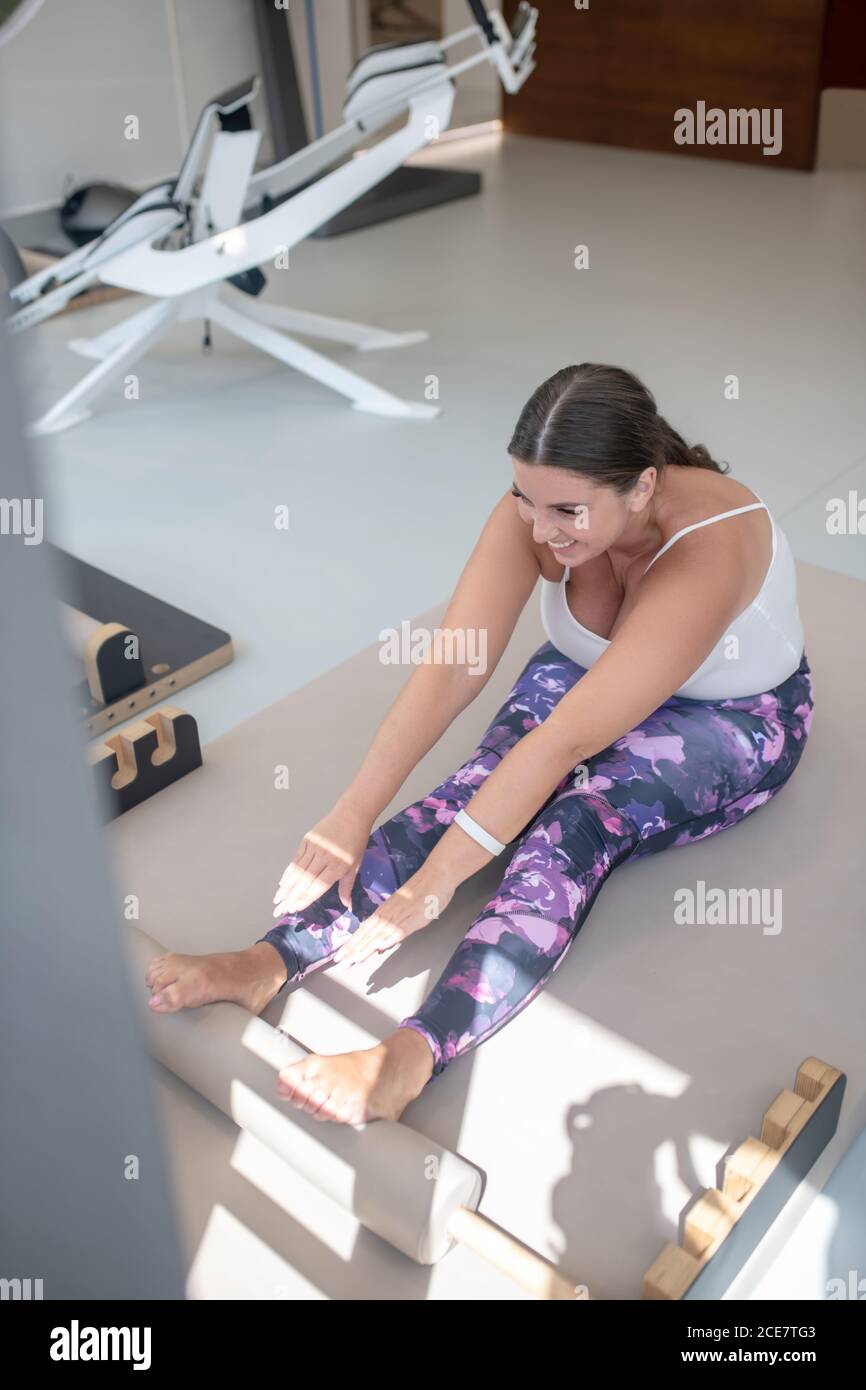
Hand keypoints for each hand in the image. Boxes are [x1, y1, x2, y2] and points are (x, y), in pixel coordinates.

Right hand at [273, 800, 372, 916]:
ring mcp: (314, 848)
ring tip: (277, 899)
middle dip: (289, 898)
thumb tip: (347, 906)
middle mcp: (324, 858)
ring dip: (285, 887)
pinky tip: (282, 883)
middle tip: (278, 910)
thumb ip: (347, 886)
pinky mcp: (308, 840)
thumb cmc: (356, 842)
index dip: (304, 899)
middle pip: (304, 882)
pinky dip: (288, 872)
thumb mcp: (355, 865)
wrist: (351, 815)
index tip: (293, 910)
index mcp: (338, 866)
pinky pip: (296, 859)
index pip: (318, 887)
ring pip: (297, 872)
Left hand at [332, 863, 455, 970]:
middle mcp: (388, 914)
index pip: (364, 931)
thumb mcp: (402, 908)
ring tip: (352, 960)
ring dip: (365, 948)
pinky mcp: (414, 919)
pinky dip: (388, 940)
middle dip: (352, 950)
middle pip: (367, 935)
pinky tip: (378, 948)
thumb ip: (392, 925)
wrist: (436, 875)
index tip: (340, 955)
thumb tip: (380, 943)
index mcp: (384, 911)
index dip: (352, 944)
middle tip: (340, 962)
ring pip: (379, 935)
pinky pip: (398, 931)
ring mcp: (400, 916)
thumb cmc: (421, 890)